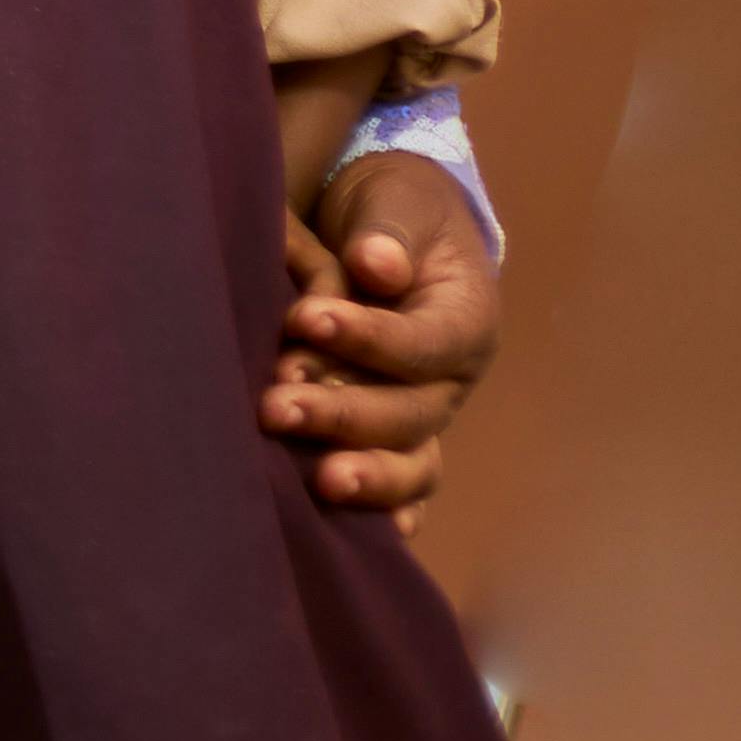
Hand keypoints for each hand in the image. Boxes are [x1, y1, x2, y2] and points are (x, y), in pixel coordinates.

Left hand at [267, 161, 498, 528]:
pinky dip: (380, 512)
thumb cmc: (396, 214)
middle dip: (344, 413)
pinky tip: (346, 537)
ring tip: (312, 480)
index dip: (369, 338)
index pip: (425, 343)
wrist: (395, 232)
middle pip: (410, 414)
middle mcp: (451, 380)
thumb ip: (389, 232)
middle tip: (275, 406)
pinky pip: (397, 486)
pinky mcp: (393, 438)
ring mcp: (424, 415)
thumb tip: (378, 266)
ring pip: (410, 462)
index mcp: (465, 320)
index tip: (305, 318)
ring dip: (363, 473)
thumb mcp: (398, 203)